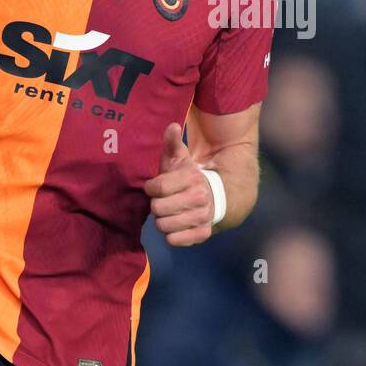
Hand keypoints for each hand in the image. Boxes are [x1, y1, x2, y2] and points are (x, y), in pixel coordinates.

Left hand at [144, 122, 213, 246]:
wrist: (215, 197)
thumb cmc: (187, 177)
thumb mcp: (180, 158)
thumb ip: (173, 143)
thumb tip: (172, 125)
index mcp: (192, 178)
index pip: (157, 188)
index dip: (150, 188)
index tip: (154, 186)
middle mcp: (200, 198)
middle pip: (158, 208)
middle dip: (156, 205)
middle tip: (162, 201)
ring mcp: (202, 217)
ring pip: (164, 226)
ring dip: (162, 220)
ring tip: (169, 213)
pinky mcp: (202, 234)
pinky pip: (174, 240)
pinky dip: (171, 235)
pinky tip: (175, 225)